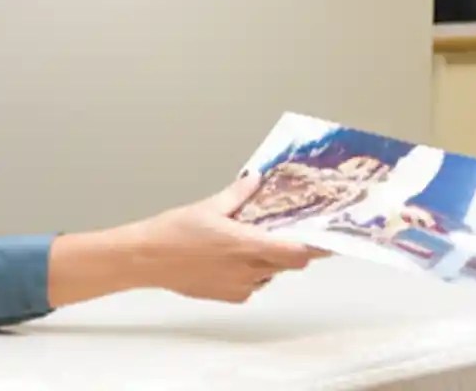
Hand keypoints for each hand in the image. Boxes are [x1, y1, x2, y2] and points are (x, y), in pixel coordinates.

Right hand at [128, 175, 328, 302]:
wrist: (146, 259)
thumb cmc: (174, 232)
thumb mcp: (210, 206)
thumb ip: (239, 194)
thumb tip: (256, 179)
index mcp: (246, 245)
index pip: (297, 253)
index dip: (315, 248)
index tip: (328, 240)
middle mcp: (248, 270)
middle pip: (288, 264)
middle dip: (290, 249)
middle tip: (283, 233)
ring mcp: (239, 287)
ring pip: (270, 274)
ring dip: (267, 261)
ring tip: (246, 243)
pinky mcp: (228, 297)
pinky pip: (252, 285)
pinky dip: (250, 273)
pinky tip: (229, 259)